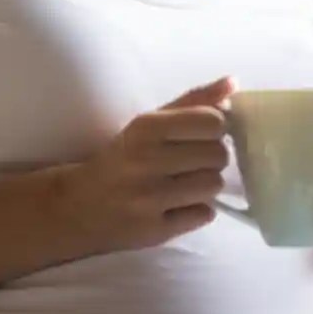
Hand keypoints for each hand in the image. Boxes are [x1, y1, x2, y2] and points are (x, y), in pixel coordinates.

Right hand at [58, 77, 234, 253]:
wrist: (79, 206)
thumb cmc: (123, 158)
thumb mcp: (150, 123)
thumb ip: (193, 102)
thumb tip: (233, 83)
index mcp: (146, 128)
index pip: (212, 122)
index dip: (216, 129)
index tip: (204, 134)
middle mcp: (146, 161)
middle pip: (218, 155)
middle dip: (212, 158)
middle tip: (194, 162)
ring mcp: (150, 199)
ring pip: (213, 185)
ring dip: (207, 185)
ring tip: (187, 184)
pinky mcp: (154, 230)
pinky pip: (204, 215)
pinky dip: (198, 210)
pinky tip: (179, 205)